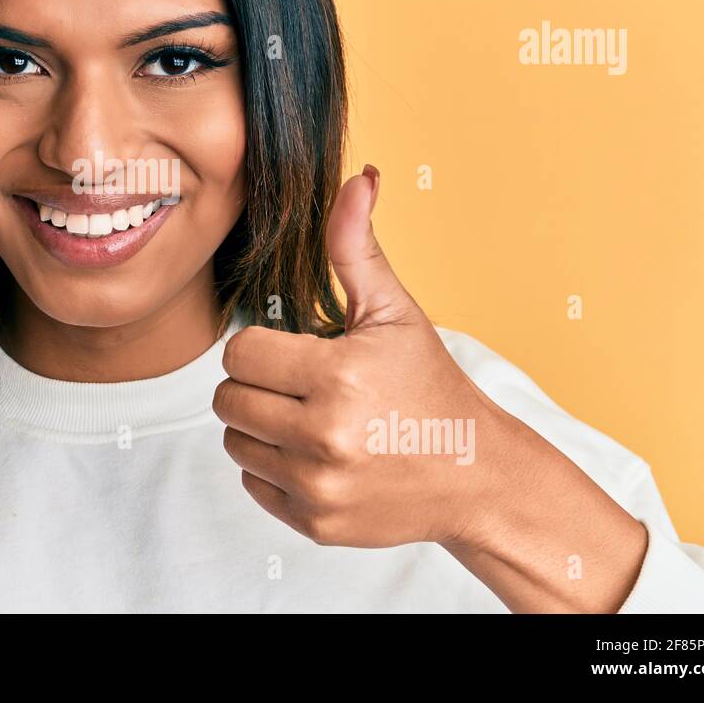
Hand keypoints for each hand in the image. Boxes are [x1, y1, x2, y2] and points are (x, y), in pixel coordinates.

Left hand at [214, 165, 525, 549]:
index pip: (240, 354)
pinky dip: (271, 466)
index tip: (295, 351)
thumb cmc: (431, 386)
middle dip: (257, 385)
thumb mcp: (395, 312)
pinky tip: (315, 454)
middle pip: (228, 398)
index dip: (262, 348)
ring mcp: (317, 486)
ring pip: (234, 440)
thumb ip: (357, 248)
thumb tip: (356, 180)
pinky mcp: (314, 523)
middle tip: (301, 384)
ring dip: (258, 424)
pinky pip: (251, 481)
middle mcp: (323, 436)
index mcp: (338, 376)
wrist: (475, 475)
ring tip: (307, 416)